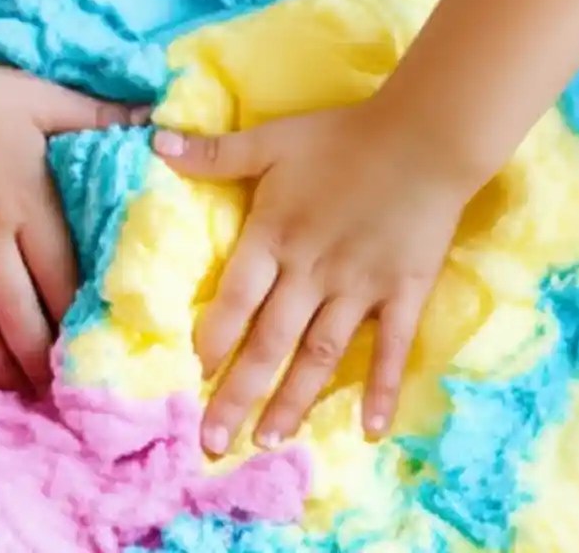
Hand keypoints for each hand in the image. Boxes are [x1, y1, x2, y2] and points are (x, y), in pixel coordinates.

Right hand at [0, 50, 144, 393]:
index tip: (97, 351)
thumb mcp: (44, 98)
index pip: (62, 279)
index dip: (80, 321)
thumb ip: (101, 117)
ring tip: (18, 390)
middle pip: (20, 314)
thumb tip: (159, 122)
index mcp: (29, 204)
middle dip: (41, 359)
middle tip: (59, 391)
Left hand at [152, 101, 480, 452]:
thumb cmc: (343, 137)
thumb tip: (153, 142)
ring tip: (268, 442)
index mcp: (275, 236)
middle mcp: (311, 271)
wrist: (425, 134)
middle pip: (269, 341)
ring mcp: (358, 287)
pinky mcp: (403, 292)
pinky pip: (390, 348)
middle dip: (238, 394)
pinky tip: (368, 431)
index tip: (195, 373)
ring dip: (293, 401)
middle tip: (213, 443)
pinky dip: (380, 389)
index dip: (214, 337)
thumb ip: (215, 152)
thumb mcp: (272, 139)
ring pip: (319, 354)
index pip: (236, 298)